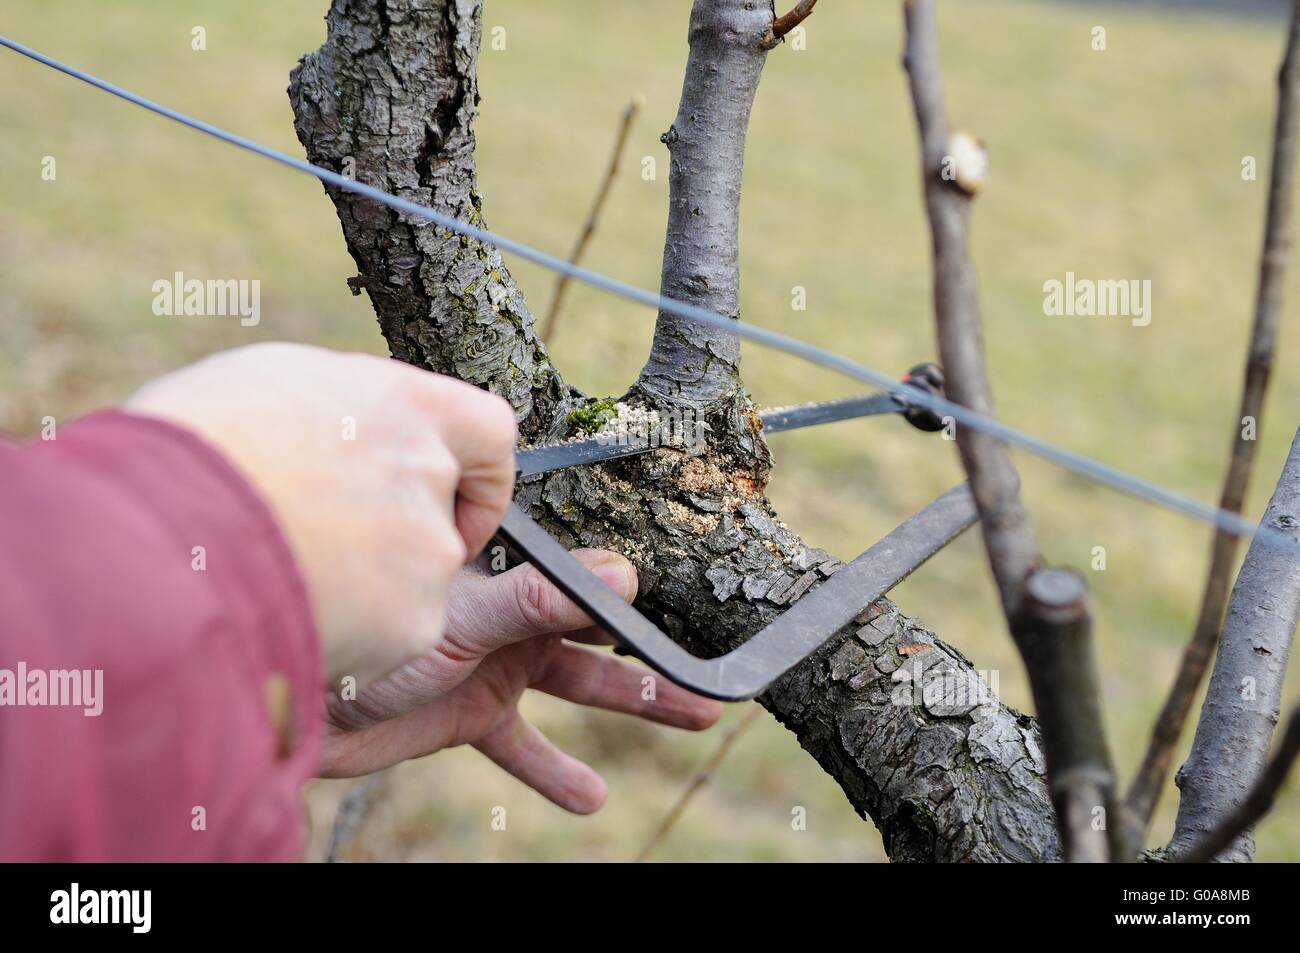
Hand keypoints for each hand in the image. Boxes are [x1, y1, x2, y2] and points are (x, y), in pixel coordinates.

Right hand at [127, 342, 516, 684]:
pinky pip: (389, 638)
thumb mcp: (264, 389)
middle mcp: (430, 472)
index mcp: (403, 403)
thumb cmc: (189, 452)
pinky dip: (349, 639)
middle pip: (442, 518)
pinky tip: (285, 620)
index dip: (480, 472)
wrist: (159, 542)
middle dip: (393, 543)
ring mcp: (428, 551)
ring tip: (277, 583)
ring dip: (363, 592)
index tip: (453, 494)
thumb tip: (341, 428)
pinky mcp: (414, 624)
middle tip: (321, 552)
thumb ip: (335, 412)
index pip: (491, 431)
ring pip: (413, 581)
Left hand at [319, 550, 723, 812]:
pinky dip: (554, 772)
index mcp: (509, 569)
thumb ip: (538, 601)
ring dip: (633, 702)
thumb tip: (624, 577)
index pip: (588, 574)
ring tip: (696, 719)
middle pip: (598, 631)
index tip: (697, 603)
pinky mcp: (472, 713)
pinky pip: (524, 745)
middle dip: (654, 650)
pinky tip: (592, 799)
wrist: (293, 693)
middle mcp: (510, 611)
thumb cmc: (367, 630)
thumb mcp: (463, 617)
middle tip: (710, 669)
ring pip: (579, 683)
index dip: (642, 589)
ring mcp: (495, 663)